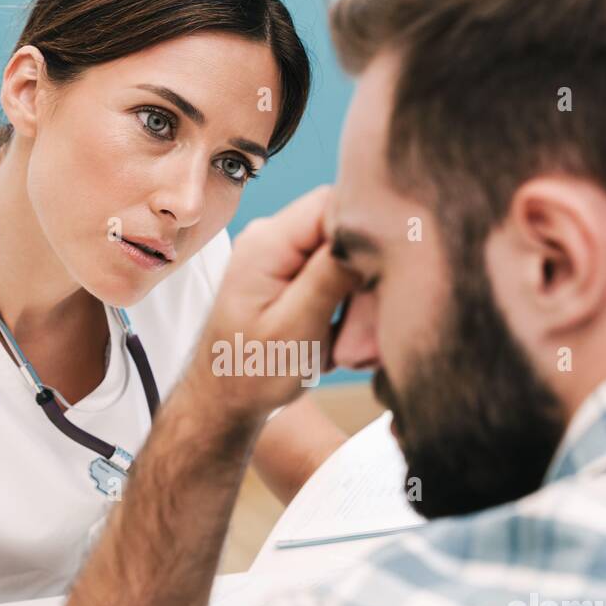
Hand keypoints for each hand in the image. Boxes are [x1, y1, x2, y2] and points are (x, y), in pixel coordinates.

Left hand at [193, 186, 358, 416]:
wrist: (223, 402)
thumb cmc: (249, 373)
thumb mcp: (295, 328)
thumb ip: (330, 276)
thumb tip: (369, 233)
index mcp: (267, 243)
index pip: (335, 203)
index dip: (369, 237)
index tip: (381, 283)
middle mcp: (275, 238)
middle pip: (347, 235)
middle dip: (368, 287)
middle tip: (363, 343)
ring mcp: (286, 256)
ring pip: (351, 260)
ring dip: (363, 306)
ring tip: (349, 353)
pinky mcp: (296, 275)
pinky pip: (341, 278)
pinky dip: (353, 312)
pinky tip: (344, 345)